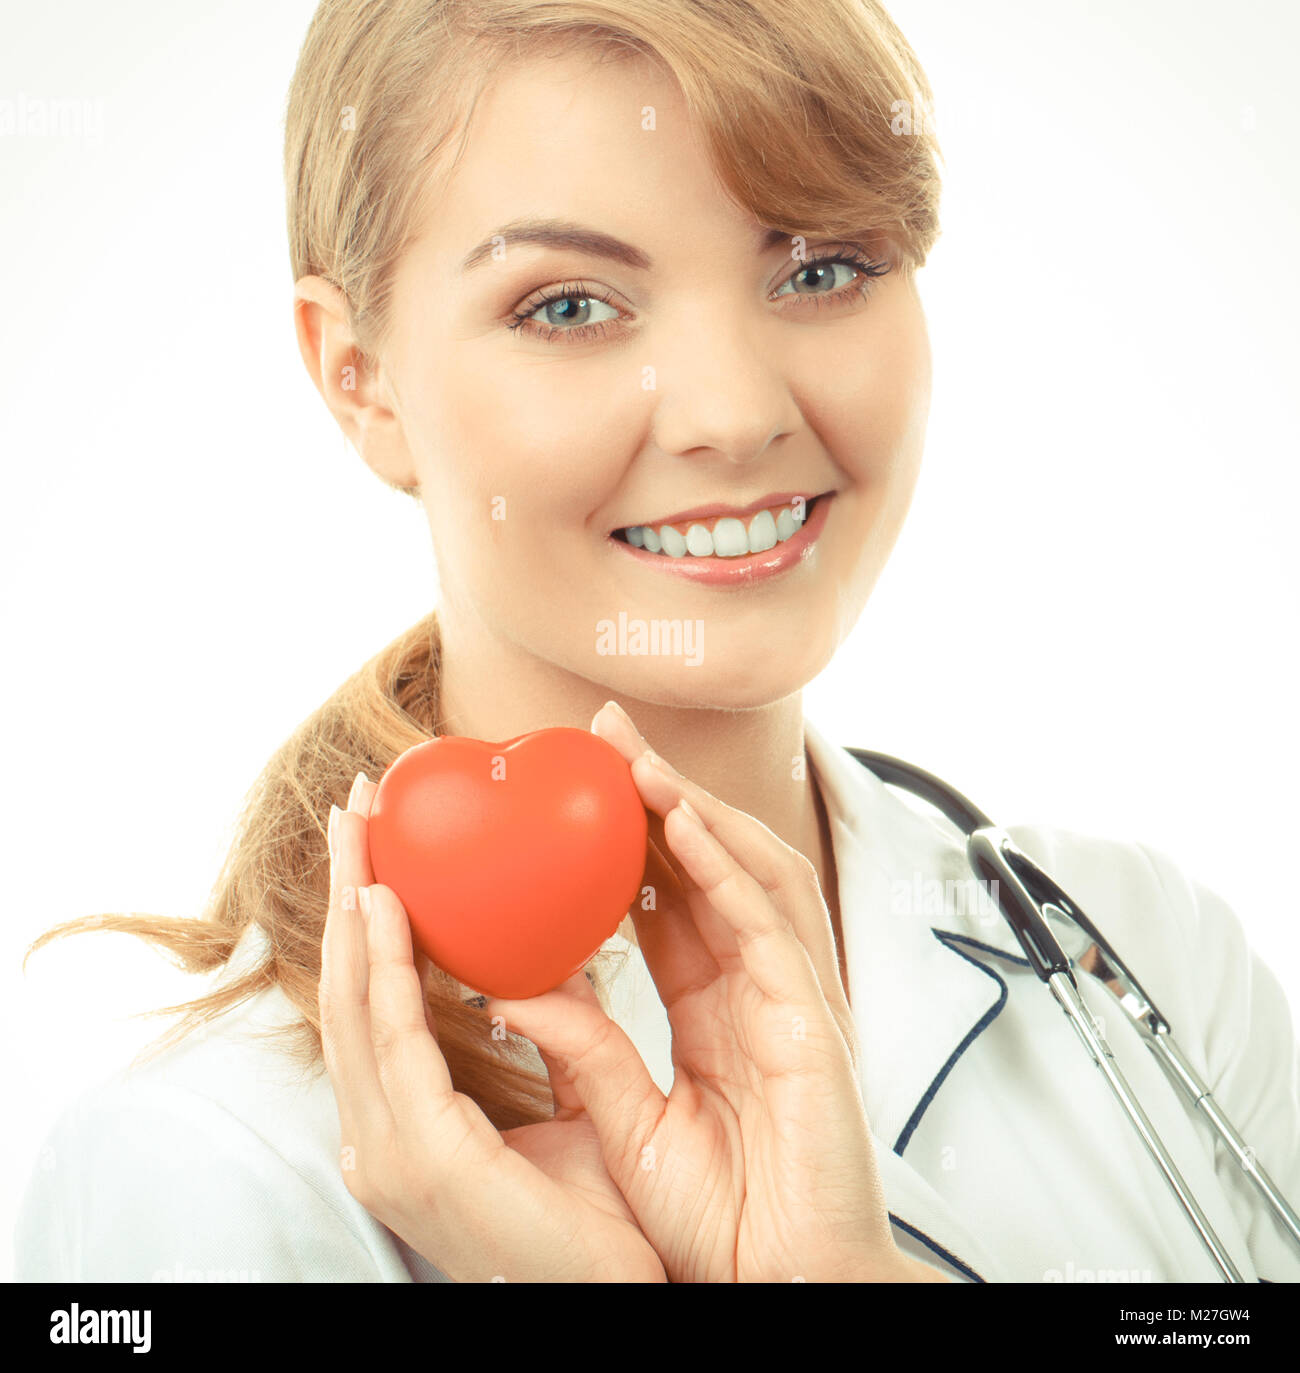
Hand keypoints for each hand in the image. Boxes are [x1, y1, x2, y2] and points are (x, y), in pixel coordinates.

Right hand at [318, 771, 665, 1282]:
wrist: (615, 1310)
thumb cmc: (593, 1224)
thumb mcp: (567, 1113)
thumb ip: (548, 1043)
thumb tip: (536, 972)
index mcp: (405, 1126)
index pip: (374, 1004)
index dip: (369, 919)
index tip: (379, 845)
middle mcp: (378, 1134)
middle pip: (348, 989)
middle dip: (348, 891)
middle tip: (357, 807)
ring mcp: (389, 1150)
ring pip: (354, 1002)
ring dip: (355, 907)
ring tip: (361, 827)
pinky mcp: (423, 1158)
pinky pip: (395, 1040)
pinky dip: (386, 966)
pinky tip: (388, 903)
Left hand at [485, 703, 946, 1282]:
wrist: (784, 1288)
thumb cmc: (721, 1223)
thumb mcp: (630, 1123)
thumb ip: (585, 1051)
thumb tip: (515, 988)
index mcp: (720, 1008)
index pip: (672, 900)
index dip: (630, 838)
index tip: (578, 788)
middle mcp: (759, 988)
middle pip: (713, 866)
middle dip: (661, 793)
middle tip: (604, 733)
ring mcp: (792, 998)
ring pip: (749, 874)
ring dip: (693, 807)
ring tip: (635, 759)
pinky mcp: (811, 1022)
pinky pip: (767, 926)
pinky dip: (725, 866)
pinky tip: (681, 820)